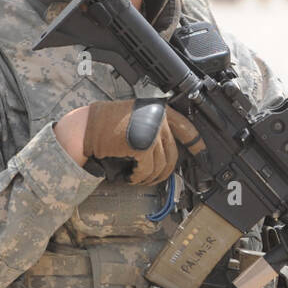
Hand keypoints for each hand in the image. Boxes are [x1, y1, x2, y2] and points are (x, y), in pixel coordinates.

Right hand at [72, 99, 202, 184]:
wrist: (83, 129)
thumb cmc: (105, 127)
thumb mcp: (136, 120)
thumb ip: (154, 130)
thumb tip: (170, 155)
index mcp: (158, 109)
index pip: (186, 127)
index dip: (197, 144)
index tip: (204, 156)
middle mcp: (158, 116)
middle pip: (173, 153)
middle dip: (164, 171)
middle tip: (150, 178)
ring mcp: (151, 129)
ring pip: (161, 164)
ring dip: (148, 176)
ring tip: (135, 176)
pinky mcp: (143, 144)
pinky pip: (148, 169)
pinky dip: (139, 177)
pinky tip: (130, 176)